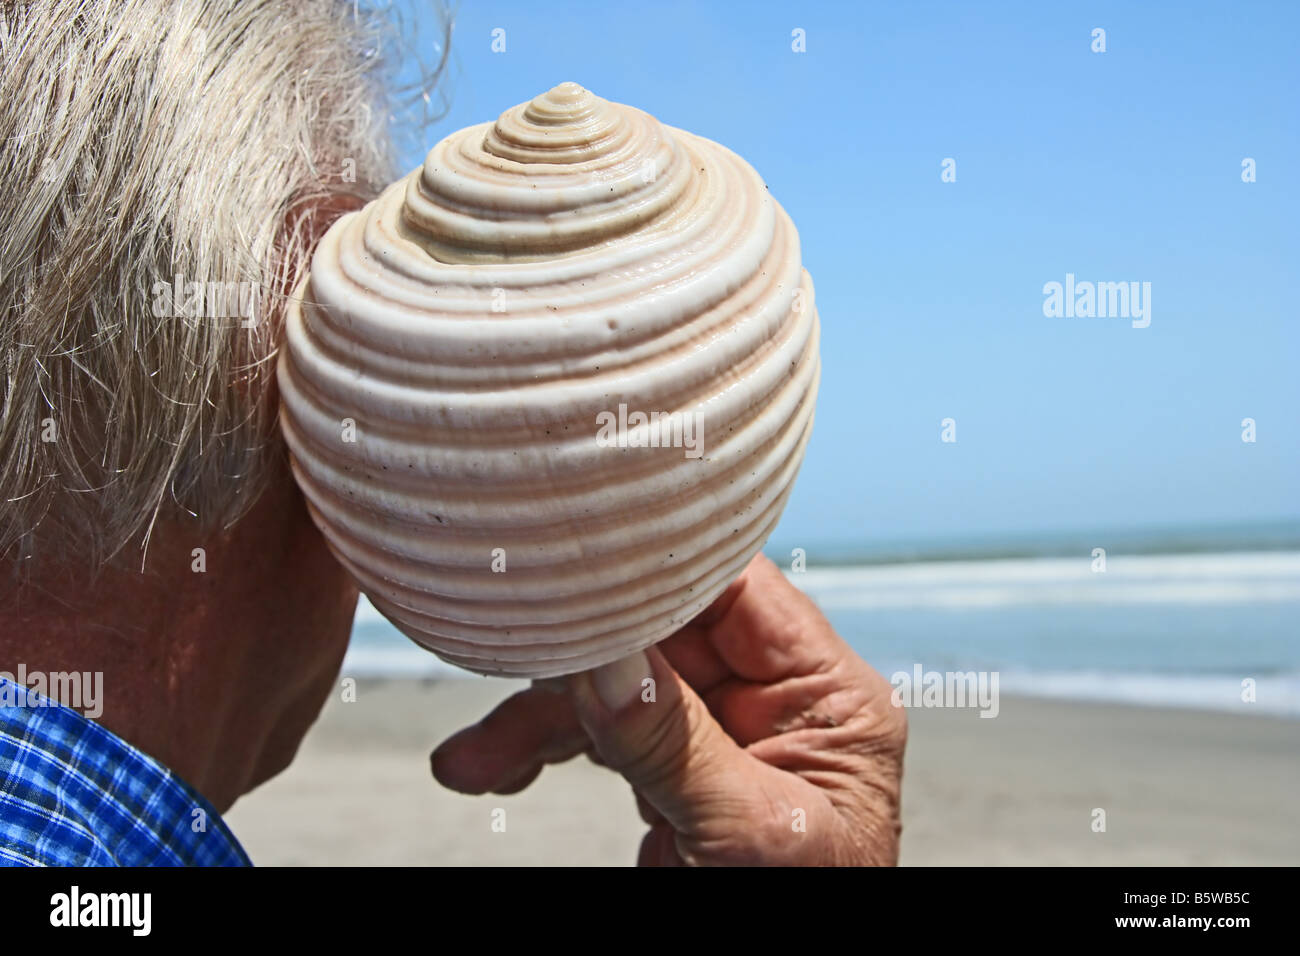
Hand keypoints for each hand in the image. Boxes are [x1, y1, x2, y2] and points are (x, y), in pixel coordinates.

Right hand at [430, 554, 906, 864]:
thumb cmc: (800, 907)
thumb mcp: (747, 829)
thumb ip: (673, 742)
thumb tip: (598, 664)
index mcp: (828, 693)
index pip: (736, 591)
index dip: (656, 574)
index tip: (580, 566)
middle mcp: (775, 700)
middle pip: (662, 634)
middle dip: (579, 654)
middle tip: (512, 655)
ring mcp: (721, 733)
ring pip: (617, 686)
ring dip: (539, 716)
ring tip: (475, 756)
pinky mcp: (675, 769)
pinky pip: (602, 734)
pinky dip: (544, 749)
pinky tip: (492, 769)